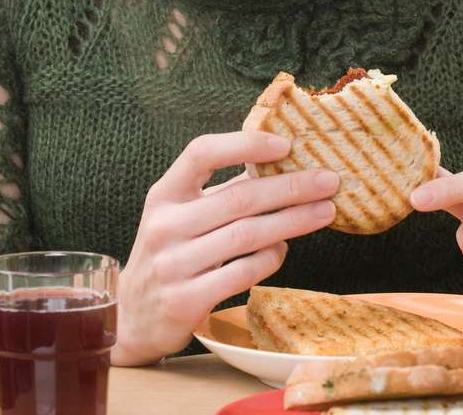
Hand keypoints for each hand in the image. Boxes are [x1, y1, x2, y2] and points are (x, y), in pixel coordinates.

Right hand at [110, 131, 337, 364]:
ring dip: (293, 221)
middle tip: (330, 180)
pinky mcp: (186, 301)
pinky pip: (242, 273)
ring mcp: (172, 265)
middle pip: (239, 198)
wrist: (132, 317)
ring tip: (326, 211)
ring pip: (247, 235)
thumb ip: (224, 192)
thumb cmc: (170, 254)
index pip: (200, 153)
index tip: (287, 144)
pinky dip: (271, 259)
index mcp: (163, 194)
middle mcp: (164, 225)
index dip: (245, 144)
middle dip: (291, 187)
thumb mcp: (182, 216)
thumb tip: (284, 165)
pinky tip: (285, 249)